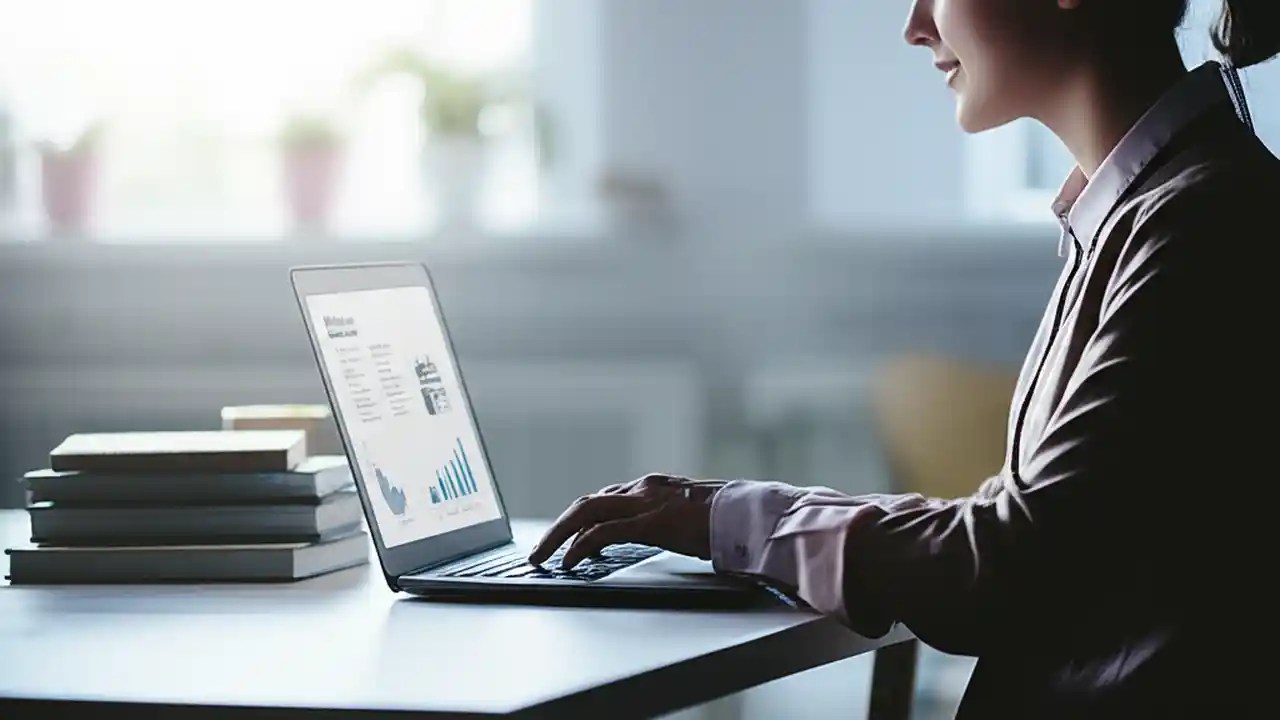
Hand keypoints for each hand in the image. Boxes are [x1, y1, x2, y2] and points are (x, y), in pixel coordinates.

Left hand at [527, 473, 727, 569]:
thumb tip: (653, 536)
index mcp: (653, 486)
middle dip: (559, 527)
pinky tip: (570, 562)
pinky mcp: (649, 522)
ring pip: (585, 512)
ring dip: (559, 535)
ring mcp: (645, 503)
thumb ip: (667, 520)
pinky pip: (602, 533)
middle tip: (541, 549)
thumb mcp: (689, 516)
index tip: (564, 536)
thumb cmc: (729, 519)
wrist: (752, 515)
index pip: (604, 500)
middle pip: (586, 503)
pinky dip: (580, 547)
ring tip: (544, 556)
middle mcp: (643, 488)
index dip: (578, 519)